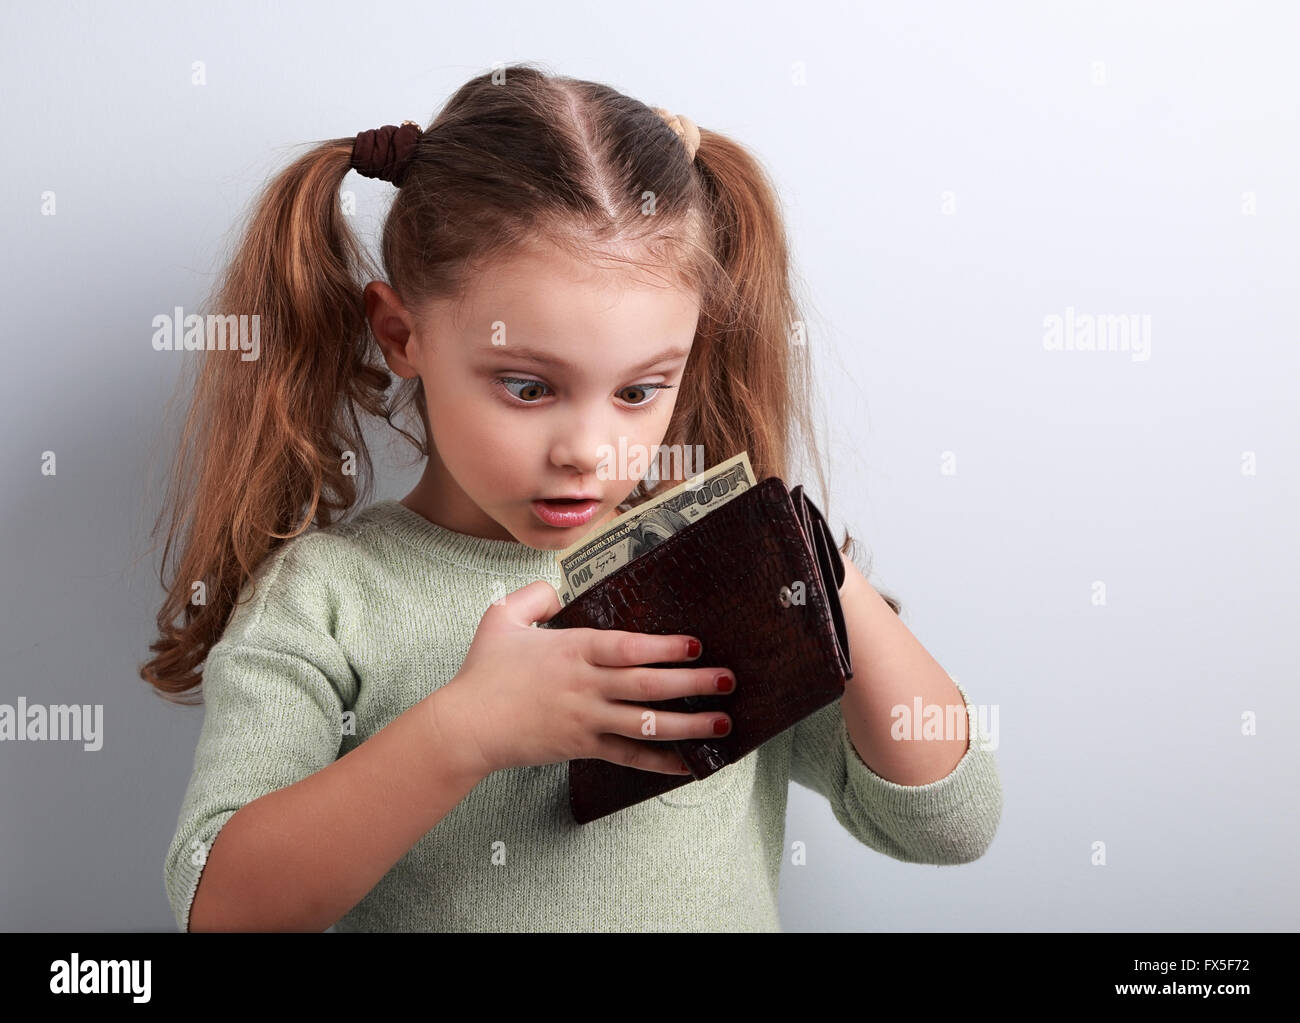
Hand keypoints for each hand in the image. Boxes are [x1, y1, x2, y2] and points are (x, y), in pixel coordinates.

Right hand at [435, 580, 734, 777]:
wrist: (466, 726)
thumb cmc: (482, 671)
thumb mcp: (500, 618)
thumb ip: (532, 596)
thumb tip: (556, 586)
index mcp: (572, 650)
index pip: (626, 648)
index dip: (663, 647)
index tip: (695, 645)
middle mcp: (585, 685)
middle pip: (646, 685)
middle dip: (692, 683)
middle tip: (727, 680)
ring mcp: (585, 719)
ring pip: (645, 723)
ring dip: (688, 724)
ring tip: (722, 722)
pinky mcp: (581, 747)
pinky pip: (628, 756)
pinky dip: (659, 762)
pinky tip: (688, 764)